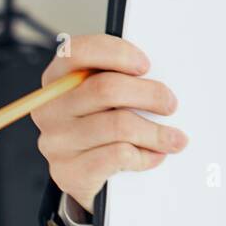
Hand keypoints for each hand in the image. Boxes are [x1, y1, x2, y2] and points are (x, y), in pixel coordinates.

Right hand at [32, 34, 186, 214]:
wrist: (87, 174)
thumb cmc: (103, 123)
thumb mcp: (107, 96)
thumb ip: (122, 79)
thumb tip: (163, 75)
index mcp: (58, 79)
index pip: (78, 51)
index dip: (116, 53)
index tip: (146, 65)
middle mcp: (50, 108)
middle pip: (106, 89)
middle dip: (149, 94)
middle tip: (171, 104)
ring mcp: (57, 141)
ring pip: (118, 126)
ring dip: (156, 132)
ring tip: (175, 138)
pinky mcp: (69, 171)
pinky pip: (117, 156)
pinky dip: (144, 156)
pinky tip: (155, 155)